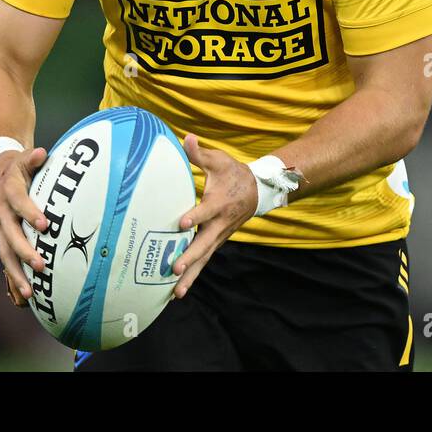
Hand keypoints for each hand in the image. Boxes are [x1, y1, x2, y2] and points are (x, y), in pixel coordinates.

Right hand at [0, 145, 49, 304]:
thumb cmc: (18, 168)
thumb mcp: (24, 159)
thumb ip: (33, 158)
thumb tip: (42, 153)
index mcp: (9, 193)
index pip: (18, 203)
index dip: (30, 213)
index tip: (45, 225)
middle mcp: (2, 216)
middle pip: (10, 237)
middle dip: (25, 253)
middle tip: (41, 266)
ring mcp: (1, 231)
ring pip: (6, 257)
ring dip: (17, 276)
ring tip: (30, 295)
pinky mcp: (4, 241)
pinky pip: (7, 265)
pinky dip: (12, 283)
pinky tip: (22, 302)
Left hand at [172, 133, 257, 298]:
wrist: (257, 190)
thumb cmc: (233, 173)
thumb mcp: (218, 159)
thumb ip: (199, 153)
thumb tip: (186, 137)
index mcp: (219, 202)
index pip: (206, 210)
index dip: (195, 216)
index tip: (181, 222)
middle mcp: (220, 223)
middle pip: (204, 243)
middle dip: (190, 257)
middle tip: (174, 268)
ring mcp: (219, 235)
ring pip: (205, 258)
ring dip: (191, 275)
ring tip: (175, 293)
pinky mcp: (216, 241)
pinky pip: (205, 260)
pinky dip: (193, 275)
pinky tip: (178, 289)